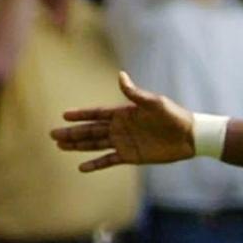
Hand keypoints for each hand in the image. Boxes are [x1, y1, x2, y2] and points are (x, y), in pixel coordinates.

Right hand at [50, 72, 194, 171]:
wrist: (189, 136)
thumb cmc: (174, 116)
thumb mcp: (155, 103)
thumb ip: (135, 93)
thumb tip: (121, 75)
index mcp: (124, 113)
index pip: (97, 114)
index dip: (81, 114)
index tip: (64, 115)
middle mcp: (121, 128)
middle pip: (91, 130)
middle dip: (72, 132)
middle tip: (52, 135)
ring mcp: (124, 142)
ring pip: (96, 144)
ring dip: (78, 145)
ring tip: (61, 146)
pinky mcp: (131, 156)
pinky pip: (109, 160)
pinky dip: (96, 164)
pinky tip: (82, 167)